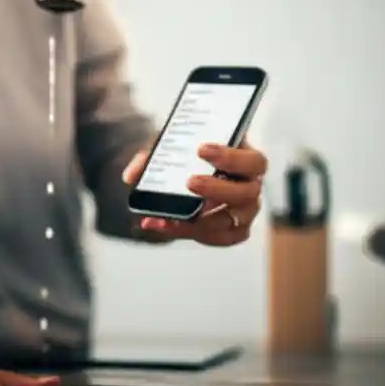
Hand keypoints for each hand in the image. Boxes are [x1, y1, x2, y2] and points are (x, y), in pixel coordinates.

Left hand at [122, 140, 267, 245]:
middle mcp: (250, 187)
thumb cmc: (191, 155)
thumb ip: (152, 158)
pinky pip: (218, 238)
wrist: (191, 172)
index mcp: (246, 160)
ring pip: (233, 222)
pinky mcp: (232, 230)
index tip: (201, 150)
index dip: (231, 158)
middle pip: (246, 193)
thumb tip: (131, 176)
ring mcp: (244, 211)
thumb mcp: (173, 147)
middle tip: (189, 183)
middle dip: (217, 189)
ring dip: (202, 221)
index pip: (253, 161)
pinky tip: (162, 224)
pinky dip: (189, 233)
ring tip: (170, 216)